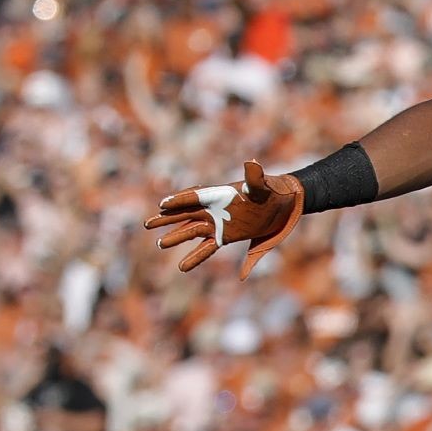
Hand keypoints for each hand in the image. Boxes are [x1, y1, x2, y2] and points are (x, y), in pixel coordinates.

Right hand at [145, 158, 304, 276]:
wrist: (284, 205)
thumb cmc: (273, 191)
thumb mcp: (264, 186)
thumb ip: (255, 177)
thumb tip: (252, 162)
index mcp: (220, 194)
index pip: (196, 196)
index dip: (180, 200)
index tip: (163, 205)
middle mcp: (214, 209)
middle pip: (185, 214)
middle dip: (167, 219)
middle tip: (147, 224)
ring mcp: (218, 224)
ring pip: (191, 231)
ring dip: (176, 237)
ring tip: (159, 244)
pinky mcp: (225, 237)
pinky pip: (206, 249)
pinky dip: (195, 257)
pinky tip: (181, 268)